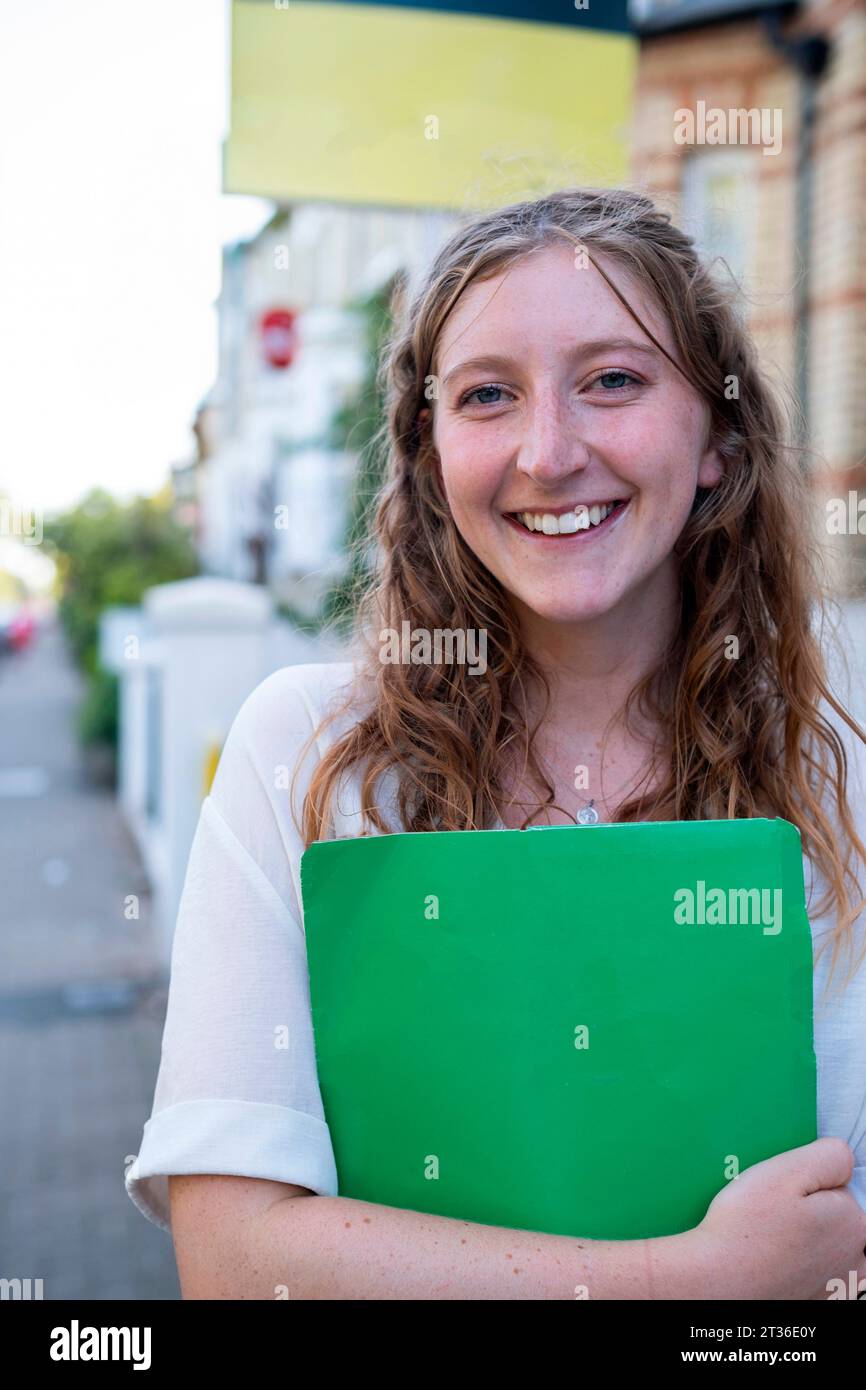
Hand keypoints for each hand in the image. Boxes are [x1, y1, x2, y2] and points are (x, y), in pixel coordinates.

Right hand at [685, 1137, 865, 1299]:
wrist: (717, 1284)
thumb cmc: (746, 1229)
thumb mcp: (787, 1170)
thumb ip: (829, 1157)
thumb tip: (842, 1160)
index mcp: (854, 1224)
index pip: (839, 1185)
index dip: (806, 1180)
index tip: (782, 1192)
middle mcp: (853, 1260)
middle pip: (834, 1217)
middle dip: (807, 1210)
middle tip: (770, 1213)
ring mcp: (834, 1285)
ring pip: (823, 1246)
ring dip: (802, 1239)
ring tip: (766, 1238)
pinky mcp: (812, 1299)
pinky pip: (808, 1270)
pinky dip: (791, 1263)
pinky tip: (767, 1260)